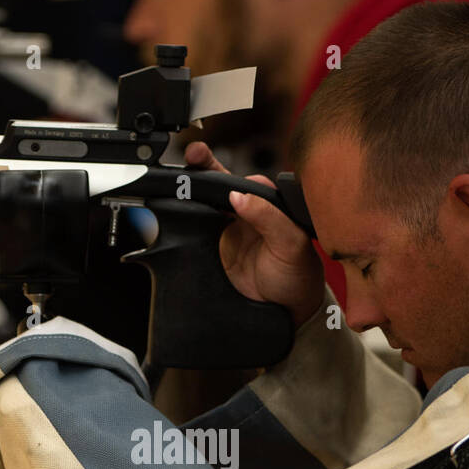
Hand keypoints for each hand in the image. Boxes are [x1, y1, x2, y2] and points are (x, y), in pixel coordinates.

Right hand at [184, 141, 323, 324]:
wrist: (287, 313)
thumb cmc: (299, 276)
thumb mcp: (291, 245)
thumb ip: (269, 218)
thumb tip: (239, 196)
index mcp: (268, 205)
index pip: (241, 180)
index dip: (221, 168)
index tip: (201, 158)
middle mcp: (247, 213)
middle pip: (218, 185)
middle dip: (199, 168)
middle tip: (187, 156)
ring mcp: (228, 231)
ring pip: (204, 205)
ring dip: (187, 192)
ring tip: (170, 181)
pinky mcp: (213, 250)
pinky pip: (195, 232)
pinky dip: (181, 222)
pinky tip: (169, 213)